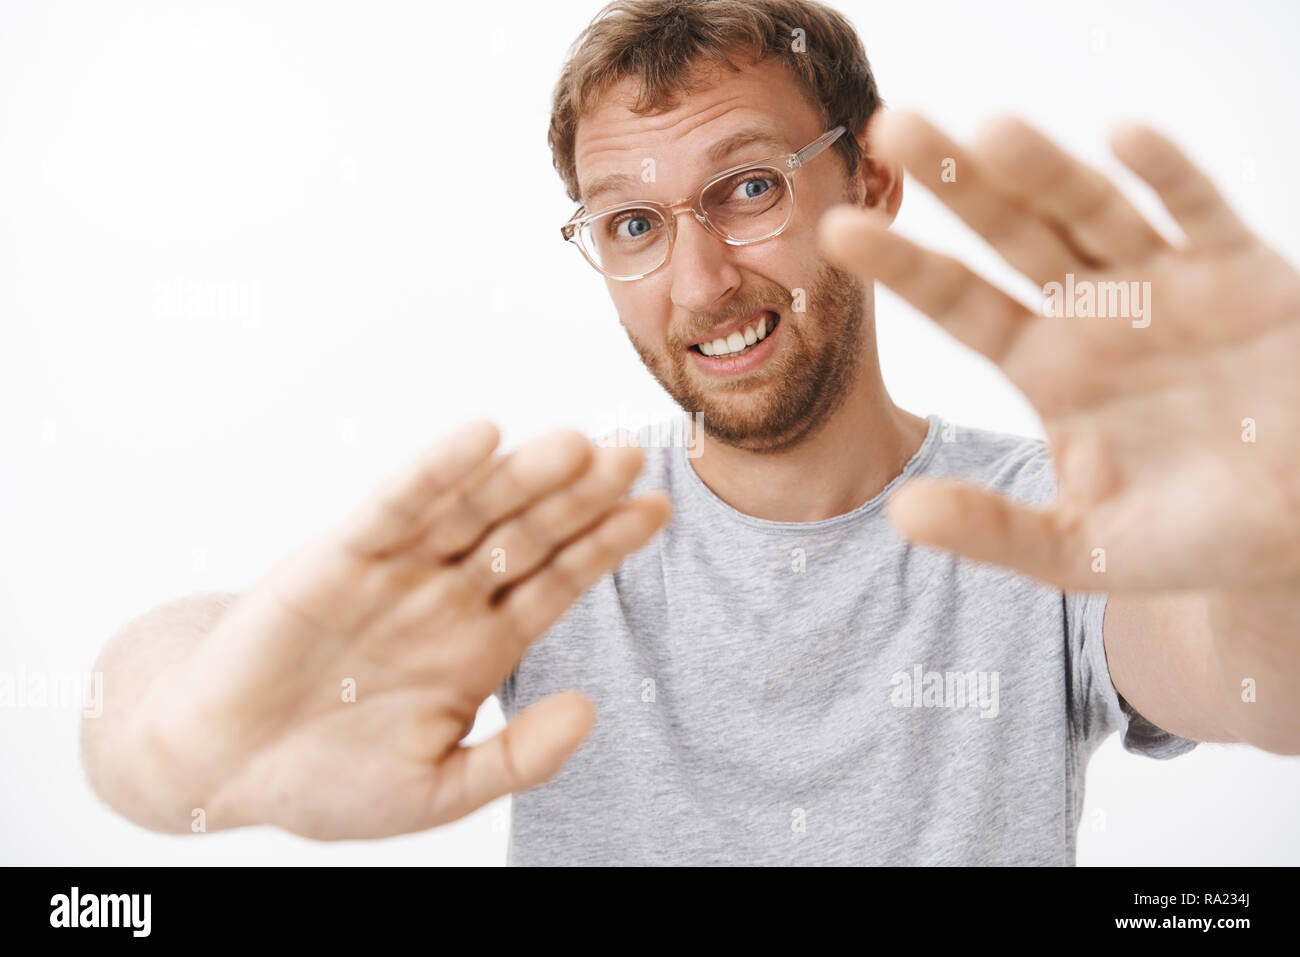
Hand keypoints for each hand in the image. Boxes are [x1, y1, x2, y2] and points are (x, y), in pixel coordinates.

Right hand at [133, 421, 669, 838]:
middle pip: (527, 533)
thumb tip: (590, 712)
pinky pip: (395, 507)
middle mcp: (448, 595)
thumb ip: (516, 757)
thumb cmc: (329, 778)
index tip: (656, 511)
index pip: (558, 581)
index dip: (606, 545)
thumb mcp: (437, 789)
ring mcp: (397, 572)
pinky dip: (434, 473)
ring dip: (522, 475)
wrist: (225, 768)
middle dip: (580, 497)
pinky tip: (480, 438)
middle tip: (634, 456)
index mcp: (481, 644)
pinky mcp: (338, 559)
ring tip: (577, 442)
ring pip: (472, 512)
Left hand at [820, 110, 1299, 591]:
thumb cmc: (1192, 537)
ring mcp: (1163, 284)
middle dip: (957, 183)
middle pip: (1010, 233)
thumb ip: (995, 531)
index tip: (838, 232)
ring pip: (1092, 210)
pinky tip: (1121, 138)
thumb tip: (901, 516)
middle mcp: (1092, 312)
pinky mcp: (1242, 271)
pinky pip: (1199, 211)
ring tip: (990, 130)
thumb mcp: (1082, 549)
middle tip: (892, 127)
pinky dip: (1167, 175)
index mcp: (1046, 366)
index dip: (903, 267)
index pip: (959, 304)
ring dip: (1045, 169)